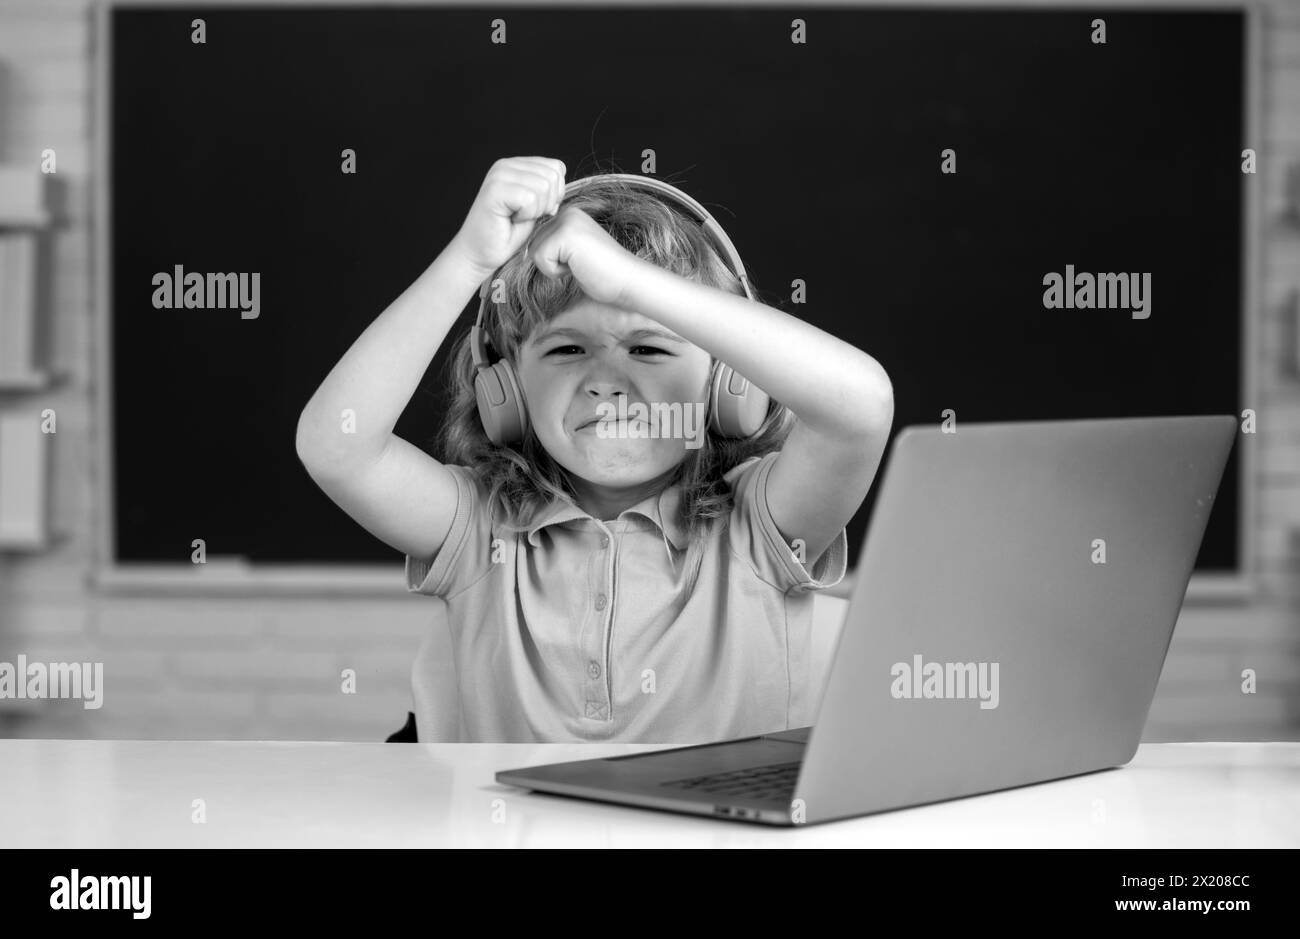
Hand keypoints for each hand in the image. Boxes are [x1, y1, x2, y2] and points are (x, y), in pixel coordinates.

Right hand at [450, 156, 566, 277]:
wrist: (481, 254)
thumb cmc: (508, 235)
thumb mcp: (535, 207)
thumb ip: (547, 189)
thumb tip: (561, 180)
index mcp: (516, 165)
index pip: (557, 168)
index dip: (555, 194)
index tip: (536, 210)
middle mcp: (506, 165)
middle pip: (553, 176)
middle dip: (547, 203)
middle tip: (526, 216)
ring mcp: (499, 175)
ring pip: (544, 186)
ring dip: (536, 210)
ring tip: (518, 217)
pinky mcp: (495, 189)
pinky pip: (530, 199)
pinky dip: (527, 215)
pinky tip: (512, 220)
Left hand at [526, 205, 640, 307]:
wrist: (627, 281)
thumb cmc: (603, 273)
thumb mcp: (572, 253)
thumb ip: (553, 245)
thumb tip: (525, 250)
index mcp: (569, 215)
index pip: (537, 240)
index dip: (553, 259)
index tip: (578, 261)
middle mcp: (567, 212)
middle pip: (532, 245)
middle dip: (552, 263)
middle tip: (580, 264)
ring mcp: (567, 221)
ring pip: (534, 252)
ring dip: (554, 268)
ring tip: (579, 264)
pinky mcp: (565, 234)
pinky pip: (540, 259)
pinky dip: (556, 272)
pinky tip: (578, 267)